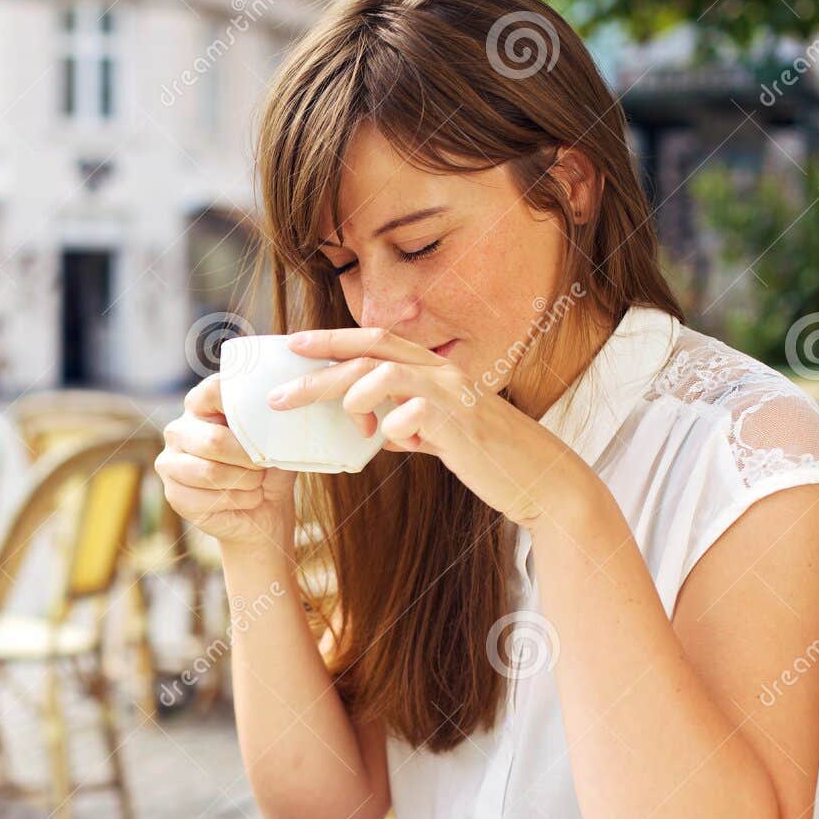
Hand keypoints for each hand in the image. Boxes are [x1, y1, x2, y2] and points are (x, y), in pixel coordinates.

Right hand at [157, 374, 297, 551]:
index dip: (242, 406)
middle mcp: (179, 429)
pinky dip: (238, 501)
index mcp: (201, 404)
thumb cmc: (270, 467)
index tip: (264, 422)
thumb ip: (269, 421)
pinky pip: (209, 498)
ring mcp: (170, 462)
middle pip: (214, 440)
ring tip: (257, 483)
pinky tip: (245, 499)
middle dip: (248, 459)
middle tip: (264, 465)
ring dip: (245, 482)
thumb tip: (277, 408)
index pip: (214, 391)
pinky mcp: (174, 493)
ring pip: (211, 472)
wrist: (266, 509)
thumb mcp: (275, 439)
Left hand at [270, 328, 591, 527]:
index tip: (292, 345)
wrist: (540, 479)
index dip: (331, 340)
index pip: (373, 341)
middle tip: (279, 393)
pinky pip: (412, 416)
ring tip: (352, 424)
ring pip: (384, 374)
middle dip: (318, 369)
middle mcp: (440, 372)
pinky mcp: (460, 423)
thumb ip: (408, 426)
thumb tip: (377, 432)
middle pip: (368, 353)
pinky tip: (396, 444)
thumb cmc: (487, 456)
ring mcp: (452, 395)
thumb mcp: (438, 436)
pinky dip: (394, 429)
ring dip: (353, 399)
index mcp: (432, 370)